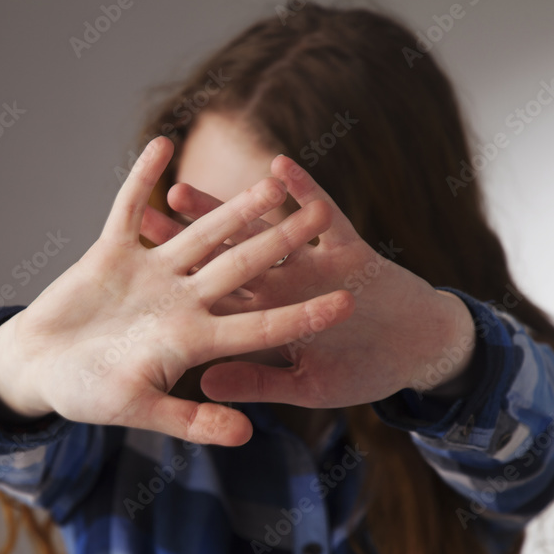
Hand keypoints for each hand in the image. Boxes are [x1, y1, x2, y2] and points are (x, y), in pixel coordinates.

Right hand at [0, 137, 353, 444]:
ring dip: (231, 205)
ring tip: (270, 179)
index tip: (347, 300)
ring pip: (200, 231)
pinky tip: (164, 144)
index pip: (259, 324)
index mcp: (191, 339)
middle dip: (280, 240)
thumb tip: (246, 436)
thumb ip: (190, 420)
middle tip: (321, 216)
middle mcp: (181, 300)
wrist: (39, 369)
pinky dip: (142, 178)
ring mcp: (150, 273)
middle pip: (241, 266)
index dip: (301, 313)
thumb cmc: (84, 394)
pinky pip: (129, 208)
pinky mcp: (113, 251)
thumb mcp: (137, 410)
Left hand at [142, 154, 476, 408]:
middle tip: (136, 227)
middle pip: (220, 263)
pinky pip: (321, 216)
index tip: (132, 286)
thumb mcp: (309, 386)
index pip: (210, 306)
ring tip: (180, 191)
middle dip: (180, 247)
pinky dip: (303, 193)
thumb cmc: (366, 373)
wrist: (421, 350)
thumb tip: (206, 384)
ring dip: (222, 214)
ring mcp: (310, 266)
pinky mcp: (345, 248)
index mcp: (266, 324)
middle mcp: (279, 288)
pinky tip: (277, 167)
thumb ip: (259, 381)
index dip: (174, 295)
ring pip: (257, 234)